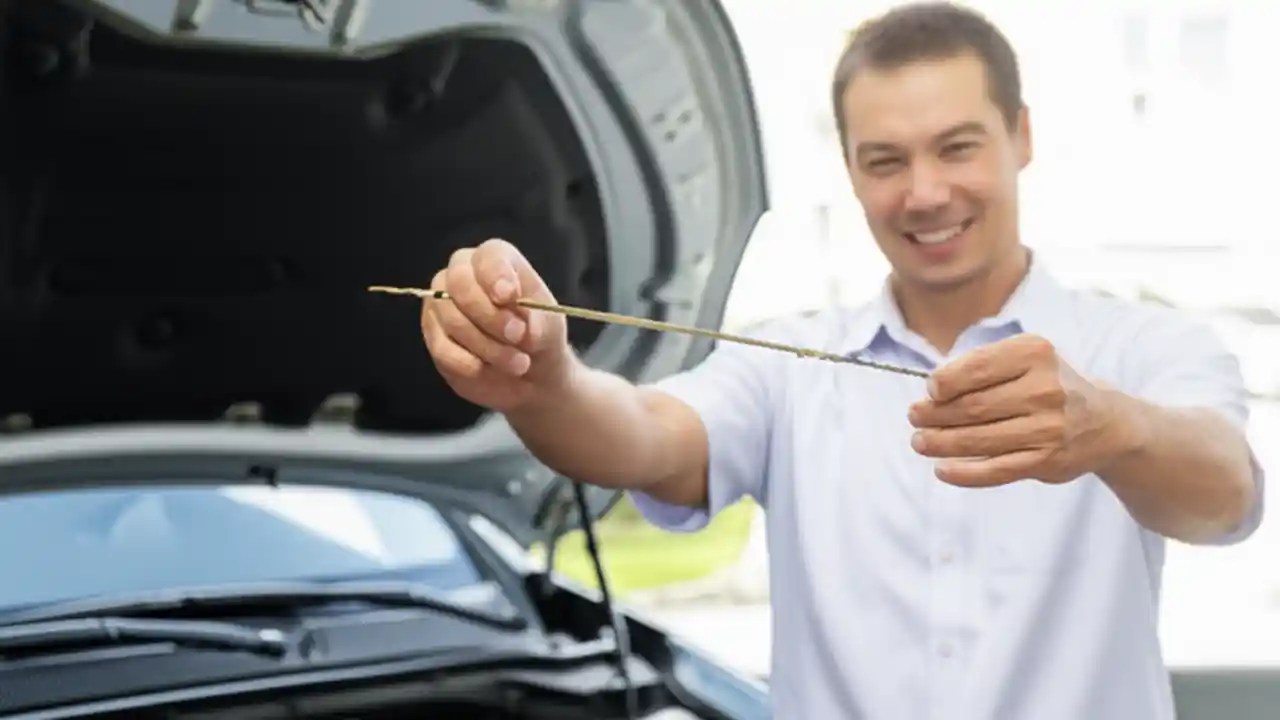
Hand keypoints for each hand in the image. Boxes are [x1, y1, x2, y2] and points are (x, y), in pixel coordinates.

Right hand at [421, 238, 570, 412]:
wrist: (529, 374)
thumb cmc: (538, 335)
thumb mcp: (549, 325)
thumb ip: (536, 317)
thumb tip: (517, 320)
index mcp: (496, 260)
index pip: (487, 256)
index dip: (496, 274)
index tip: (509, 296)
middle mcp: (461, 274)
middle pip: (460, 283)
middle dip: (490, 315)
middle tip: (518, 336)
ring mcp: (441, 304)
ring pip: (453, 319)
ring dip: (488, 347)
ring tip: (517, 363)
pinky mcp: (434, 336)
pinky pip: (442, 348)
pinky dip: (468, 363)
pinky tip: (486, 369)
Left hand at [907, 334, 1126, 486]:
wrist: (1104, 423)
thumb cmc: (1047, 385)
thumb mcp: (1024, 359)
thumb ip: (982, 367)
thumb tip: (932, 391)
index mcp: (1035, 354)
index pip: (976, 368)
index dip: (944, 382)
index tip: (929, 391)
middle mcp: (1045, 389)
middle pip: (973, 406)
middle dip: (934, 414)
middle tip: (914, 418)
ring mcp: (1048, 428)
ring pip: (979, 439)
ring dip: (940, 443)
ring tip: (919, 442)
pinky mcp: (1047, 461)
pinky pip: (995, 470)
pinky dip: (963, 473)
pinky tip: (942, 470)